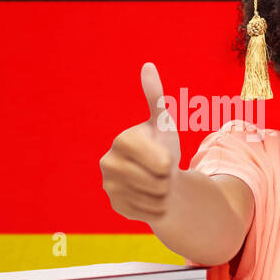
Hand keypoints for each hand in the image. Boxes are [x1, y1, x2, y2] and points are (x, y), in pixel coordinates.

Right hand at [99, 62, 182, 221]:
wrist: (158, 178)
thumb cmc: (161, 147)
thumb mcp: (162, 123)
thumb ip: (155, 96)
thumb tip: (147, 66)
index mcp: (122, 141)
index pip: (161, 163)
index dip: (169, 163)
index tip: (164, 158)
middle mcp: (109, 163)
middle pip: (159, 181)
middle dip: (167, 179)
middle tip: (160, 172)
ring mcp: (110, 187)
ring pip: (156, 199)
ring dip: (164, 194)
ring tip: (156, 184)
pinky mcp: (116, 206)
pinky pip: (152, 213)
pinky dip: (158, 208)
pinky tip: (150, 198)